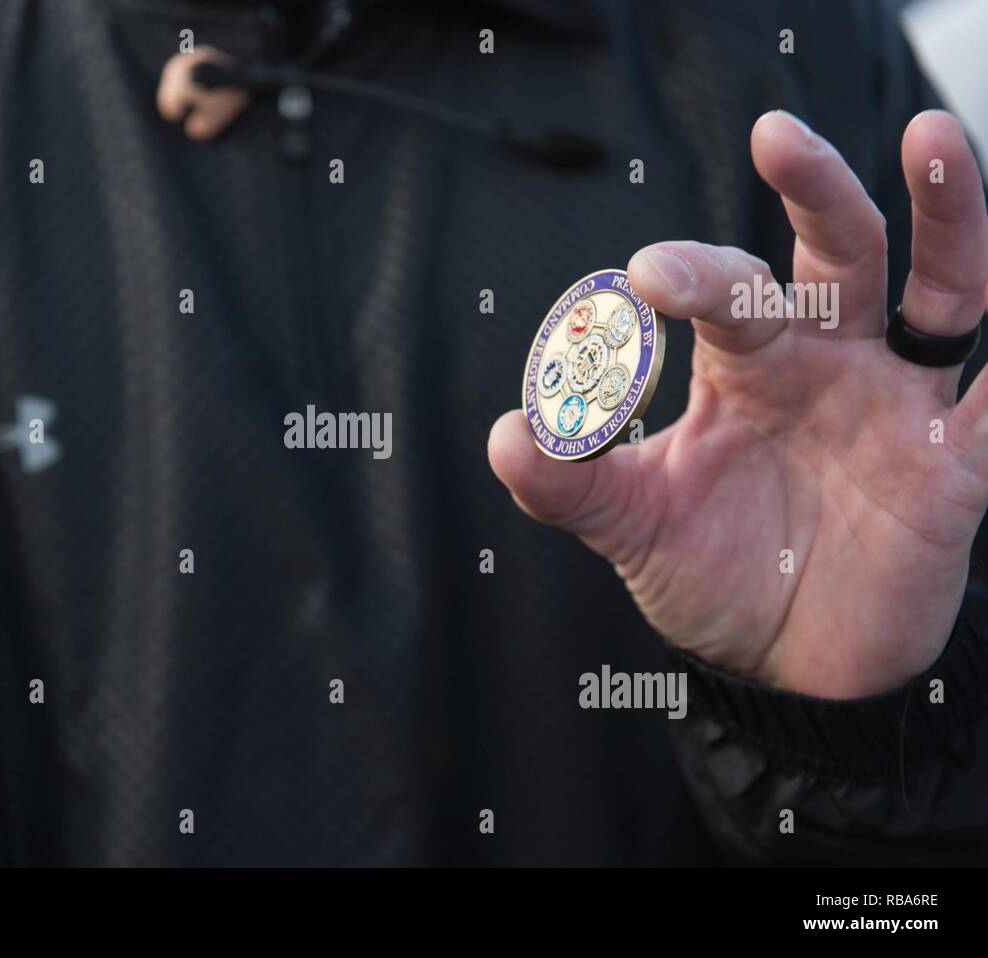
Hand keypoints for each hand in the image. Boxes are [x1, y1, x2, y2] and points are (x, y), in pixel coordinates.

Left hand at [489, 110, 987, 697]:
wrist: (785, 663)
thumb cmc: (714, 573)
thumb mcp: (634, 526)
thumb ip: (574, 482)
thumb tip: (508, 434)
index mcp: (750, 369)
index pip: (731, 296)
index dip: (695, 275)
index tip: (643, 279)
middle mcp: (830, 365)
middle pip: (837, 255)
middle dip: (813, 192)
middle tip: (774, 135)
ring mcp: (901, 406)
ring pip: (941, 291)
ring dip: (946, 217)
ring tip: (931, 138)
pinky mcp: (956, 466)